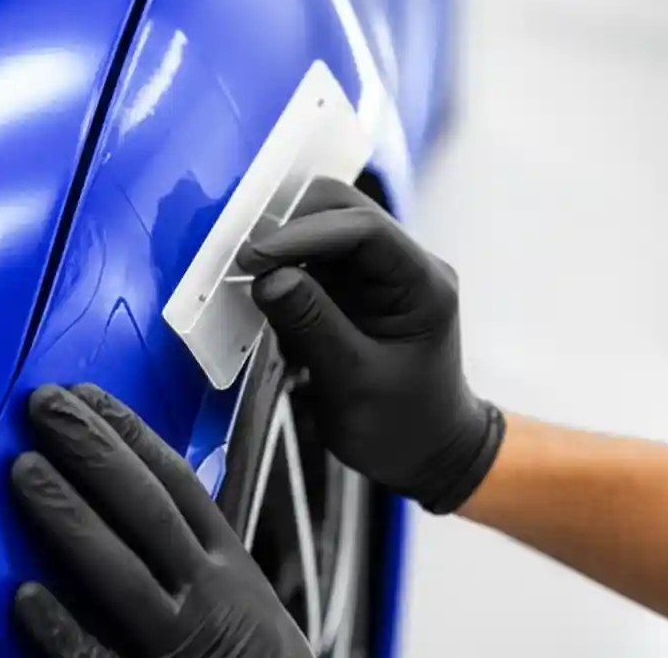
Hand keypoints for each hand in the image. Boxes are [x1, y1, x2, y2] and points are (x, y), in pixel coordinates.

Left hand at [10, 384, 312, 657]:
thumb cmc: (250, 657)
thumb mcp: (238, 593)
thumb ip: (191, 550)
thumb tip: (126, 490)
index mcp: (227, 563)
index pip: (178, 483)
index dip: (131, 434)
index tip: (86, 393)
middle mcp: (207, 593)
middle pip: (148, 511)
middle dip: (94, 453)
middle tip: (43, 404)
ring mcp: (177, 642)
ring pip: (121, 575)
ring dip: (70, 519)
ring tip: (23, 470)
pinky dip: (63, 630)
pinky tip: (26, 596)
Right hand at [237, 180, 503, 513]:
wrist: (426, 454)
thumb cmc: (402, 426)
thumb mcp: (355, 382)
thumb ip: (313, 325)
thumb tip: (268, 279)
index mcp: (423, 283)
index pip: (365, 231)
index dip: (305, 233)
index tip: (254, 257)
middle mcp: (403, 266)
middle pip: (343, 213)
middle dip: (289, 228)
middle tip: (241, 258)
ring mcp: (377, 275)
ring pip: (323, 230)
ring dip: (282, 247)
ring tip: (243, 274)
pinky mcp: (352, 290)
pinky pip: (312, 261)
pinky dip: (282, 270)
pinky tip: (259, 292)